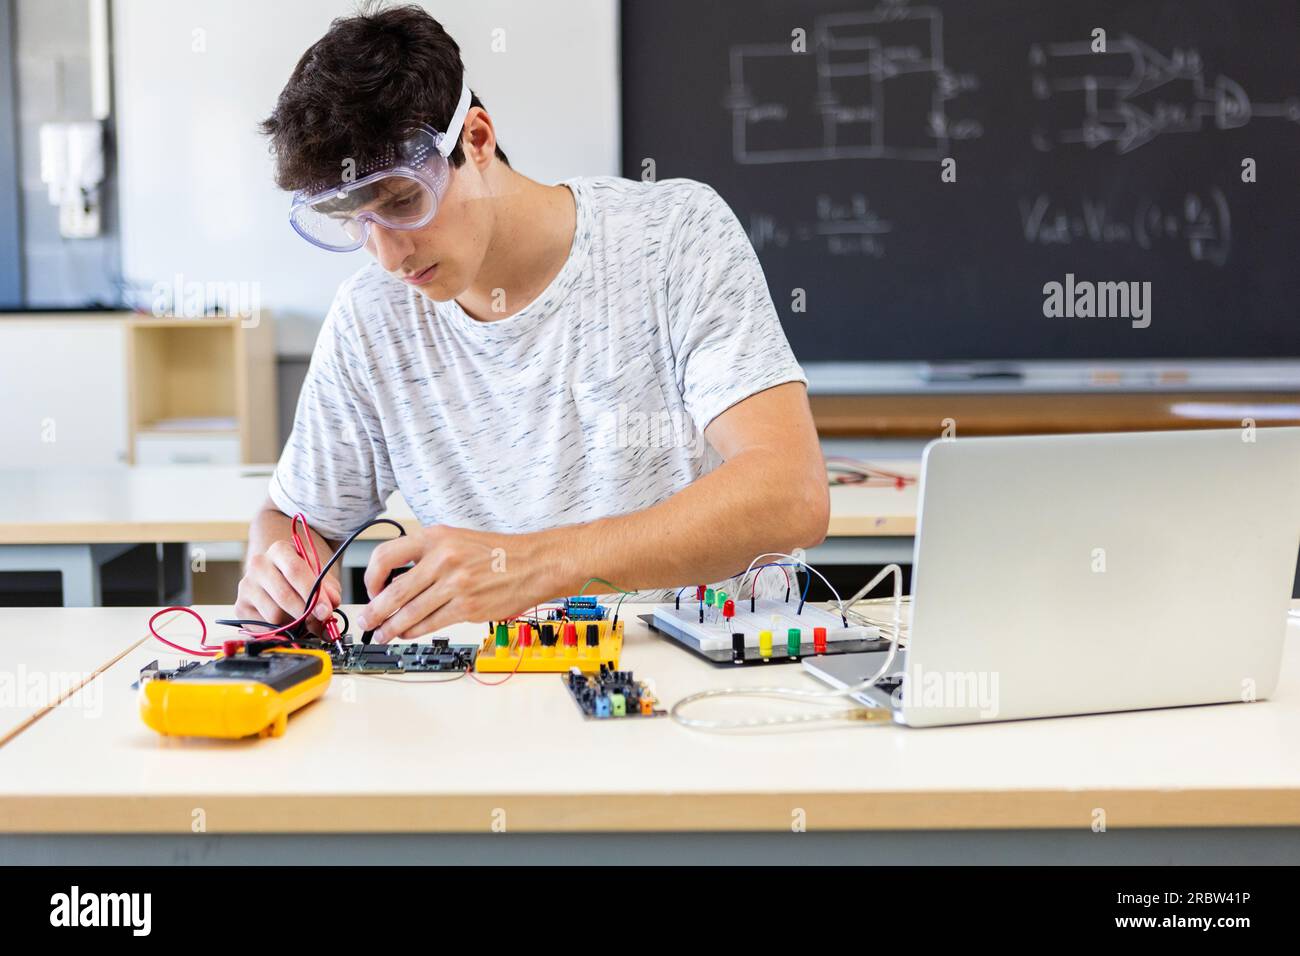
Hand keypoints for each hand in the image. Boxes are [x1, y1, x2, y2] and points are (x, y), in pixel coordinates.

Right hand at [235, 538, 341, 634]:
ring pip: (274, 615)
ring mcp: (247, 586)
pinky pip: (263, 627)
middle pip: (284, 596)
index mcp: (280, 550)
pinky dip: (280, 630)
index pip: (295, 570)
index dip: (312, 593)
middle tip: (320, 624)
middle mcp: (259, 565)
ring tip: (303, 620)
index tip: (326, 611)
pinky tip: (287, 623)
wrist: (279, 577)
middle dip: (306, 614)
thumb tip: (330, 604)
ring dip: (294, 624)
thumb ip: (328, 589)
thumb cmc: (302, 576)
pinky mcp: (240, 607)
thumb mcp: (320, 576)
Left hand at [356, 525, 562, 642]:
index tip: (371, 589)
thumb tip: (397, 582)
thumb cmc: (498, 553)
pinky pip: (431, 623)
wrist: (534, 563)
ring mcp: (455, 585)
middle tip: (367, 621)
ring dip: (391, 628)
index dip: (371, 577)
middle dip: (375, 612)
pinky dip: (414, 631)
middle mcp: (443, 559)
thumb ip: (427, 555)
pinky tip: (408, 633)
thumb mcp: (457, 539)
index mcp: (436, 537)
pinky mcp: (467, 607)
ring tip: (383, 634)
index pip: (386, 556)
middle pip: (394, 592)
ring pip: (410, 613)